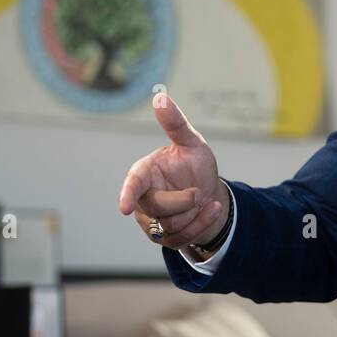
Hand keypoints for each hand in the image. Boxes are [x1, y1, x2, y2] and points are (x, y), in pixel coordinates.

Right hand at [117, 93, 229, 249]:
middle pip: (156, 208)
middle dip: (184, 202)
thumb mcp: (192, 142)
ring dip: (194, 214)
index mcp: (144, 172)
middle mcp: (142, 197)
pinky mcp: (162, 237)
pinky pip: (180, 239)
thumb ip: (176, 123)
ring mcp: (150, 219)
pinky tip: (212, 209)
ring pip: (169, 226)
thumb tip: (161, 97)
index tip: (124, 208)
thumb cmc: (195, 165)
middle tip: (199, 191)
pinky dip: (201, 224)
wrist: (209, 192)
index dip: (128, 194)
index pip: (133, 184)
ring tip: (205, 199)